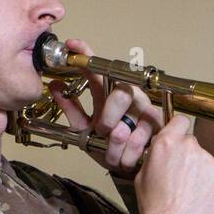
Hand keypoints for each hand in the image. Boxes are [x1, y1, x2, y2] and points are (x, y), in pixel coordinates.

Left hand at [49, 38, 163, 174]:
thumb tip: (56, 86)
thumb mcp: (85, 127)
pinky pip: (135, 142)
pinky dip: (124, 155)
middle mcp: (131, 95)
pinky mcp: (158, 127)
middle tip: (102, 132)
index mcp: (111, 91)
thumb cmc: (109, 144)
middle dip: (107, 118)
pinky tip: (124, 157)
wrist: (129, 167)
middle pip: (121, 93)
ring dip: (113, 146)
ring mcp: (146, 110)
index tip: (72, 45)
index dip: (86, 54)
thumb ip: (71, 108)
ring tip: (112, 151)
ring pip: (125, 126)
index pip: (99, 69)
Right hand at [133, 115, 213, 213]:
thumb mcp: (142, 175)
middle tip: (184, 177)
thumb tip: (161, 151)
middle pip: (193, 143)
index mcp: (166, 143)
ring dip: (202, 171)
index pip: (180, 121)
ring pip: (207, 160)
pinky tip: (203, 198)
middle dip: (190, 156)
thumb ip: (155, 157)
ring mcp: (207, 159)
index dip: (180, 130)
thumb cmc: (154, 206)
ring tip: (192, 193)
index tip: (181, 141)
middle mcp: (188, 146)